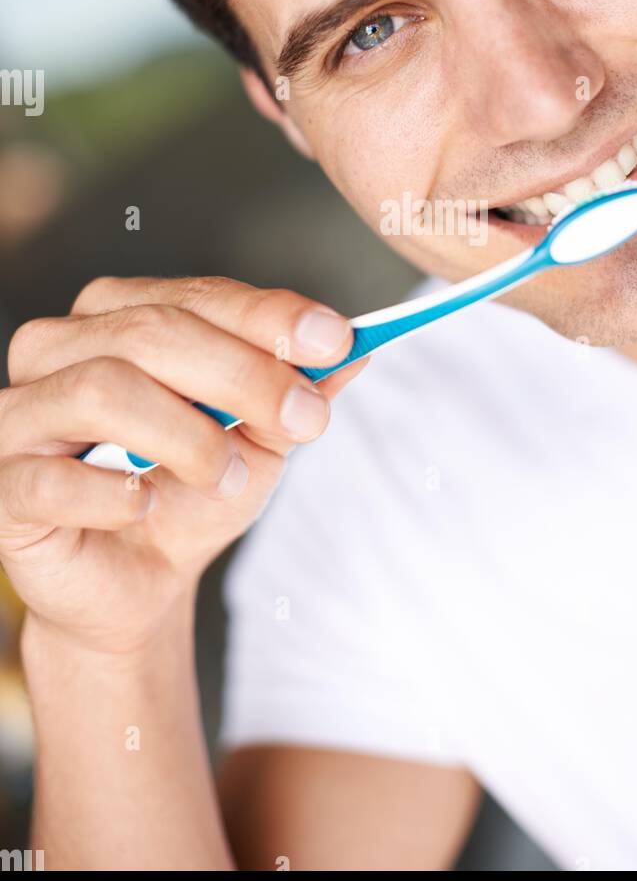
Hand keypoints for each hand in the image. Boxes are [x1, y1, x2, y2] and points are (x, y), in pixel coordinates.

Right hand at [0, 275, 364, 654]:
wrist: (138, 585)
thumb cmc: (190, 494)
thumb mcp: (259, 439)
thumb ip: (297, 389)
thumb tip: (357, 347)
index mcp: (114, 316)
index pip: (194, 296)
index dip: (268, 317)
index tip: (336, 340)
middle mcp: (55, 349)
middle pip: (151, 332)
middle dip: (244, 374)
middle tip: (308, 418)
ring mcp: (17, 415)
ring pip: (102, 388)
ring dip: (186, 434)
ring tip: (228, 474)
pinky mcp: (1, 487)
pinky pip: (52, 475)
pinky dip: (113, 490)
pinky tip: (146, 501)